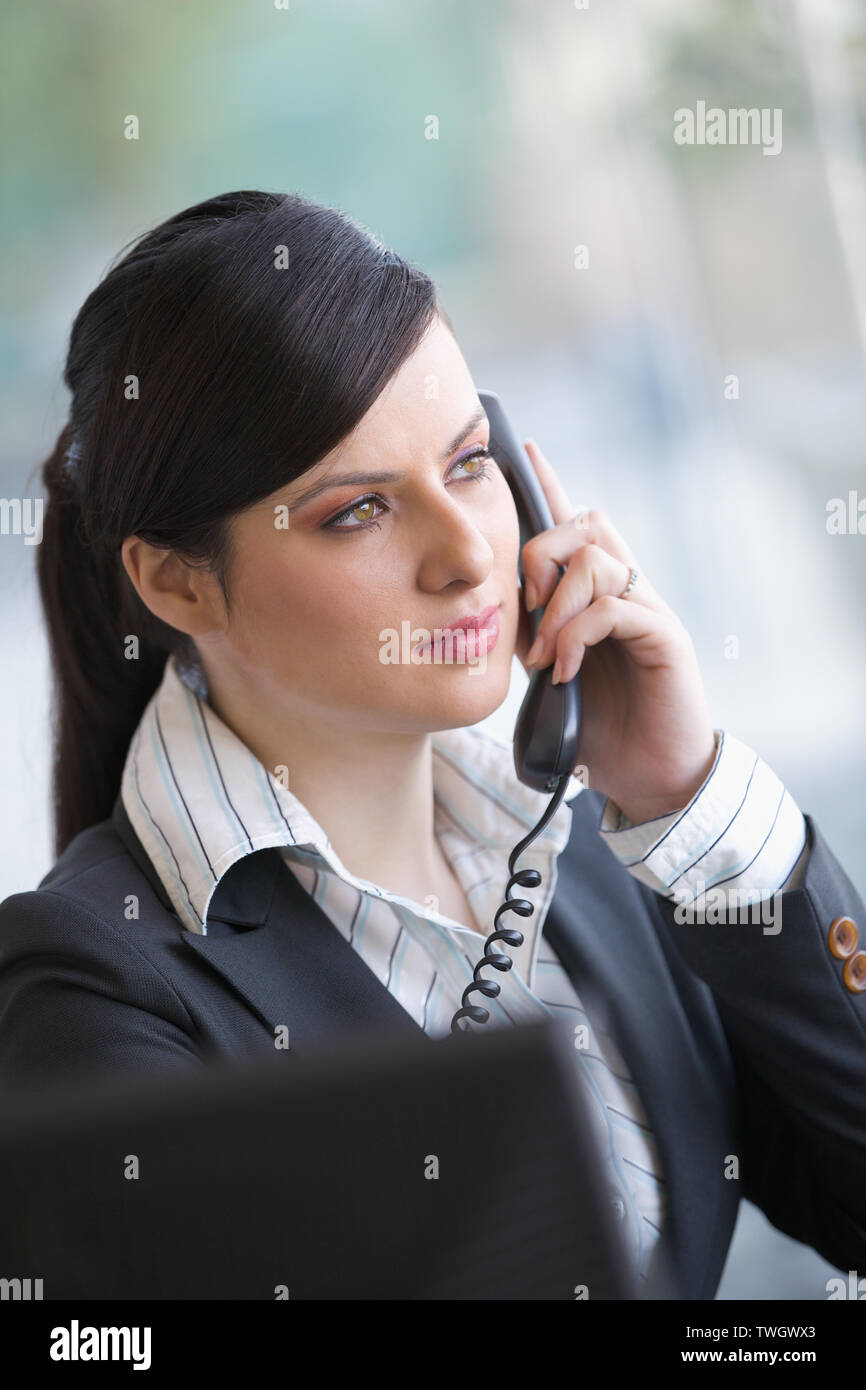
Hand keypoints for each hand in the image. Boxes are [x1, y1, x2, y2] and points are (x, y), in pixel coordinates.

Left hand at [514, 438, 716, 824]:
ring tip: (544, 657)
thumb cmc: (599, 728)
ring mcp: (650, 611)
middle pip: (589, 523)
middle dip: (542, 552)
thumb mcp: (548, 674)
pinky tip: (565, 671)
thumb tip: (493, 604)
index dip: (551, 484)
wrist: (648, 778)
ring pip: (598, 560)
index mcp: (599, 594)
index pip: (578, 523)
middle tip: (524, 608)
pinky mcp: (666, 639)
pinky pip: (614, 607)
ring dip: (555, 607)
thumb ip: (528, 633)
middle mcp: (630, 590)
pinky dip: (577, 635)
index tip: (523, 451)